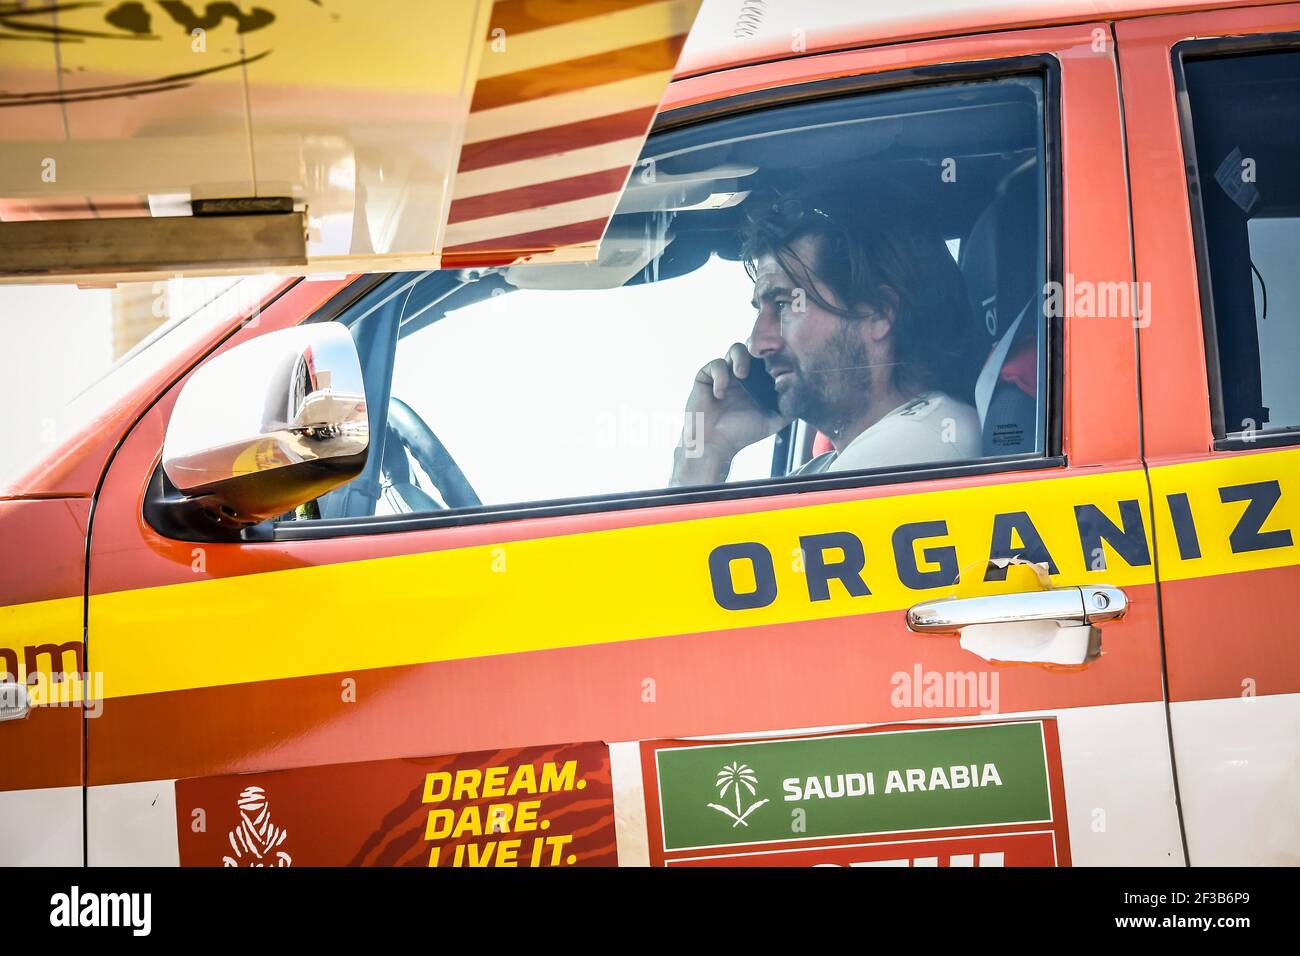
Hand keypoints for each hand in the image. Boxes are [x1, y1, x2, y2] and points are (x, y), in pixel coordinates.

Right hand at [671, 343, 791, 485]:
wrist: (714, 444)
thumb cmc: (742, 433)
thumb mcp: (772, 421)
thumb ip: (789, 408)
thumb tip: (808, 395)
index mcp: (759, 380)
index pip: (769, 358)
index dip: (775, 353)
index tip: (781, 357)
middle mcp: (743, 373)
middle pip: (754, 346)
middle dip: (759, 348)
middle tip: (764, 357)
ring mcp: (725, 373)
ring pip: (736, 348)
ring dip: (741, 358)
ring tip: (742, 375)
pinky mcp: (707, 376)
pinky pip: (715, 365)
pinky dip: (720, 376)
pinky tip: (720, 394)